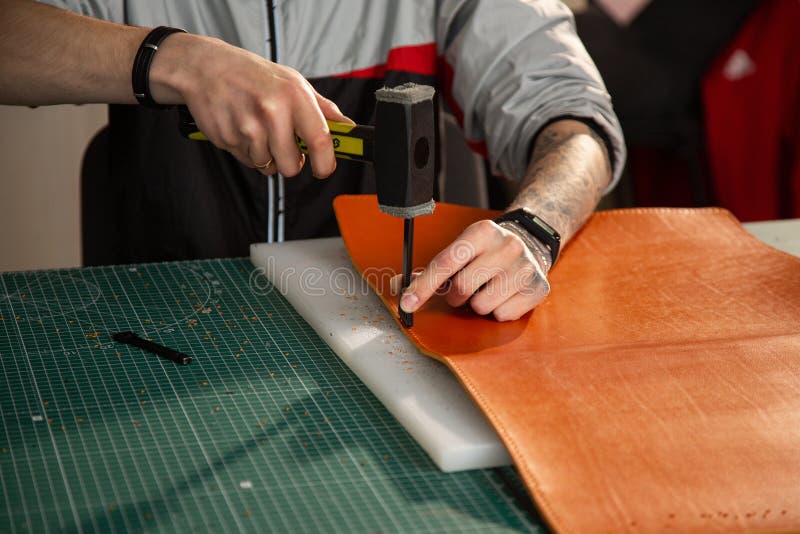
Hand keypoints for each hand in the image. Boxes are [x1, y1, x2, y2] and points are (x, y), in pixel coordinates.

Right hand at [150, 34, 352, 176]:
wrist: (206, 68)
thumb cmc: (253, 75)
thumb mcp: (293, 82)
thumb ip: (322, 108)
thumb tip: (346, 127)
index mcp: (294, 96)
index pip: (320, 141)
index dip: (326, 163)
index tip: (324, 169)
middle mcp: (272, 112)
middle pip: (291, 166)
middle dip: (291, 162)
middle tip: (284, 143)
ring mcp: (248, 127)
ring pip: (268, 166)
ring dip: (267, 155)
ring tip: (259, 129)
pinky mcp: (228, 139)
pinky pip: (248, 161)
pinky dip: (248, 151)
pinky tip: (243, 128)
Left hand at [399, 220, 550, 321]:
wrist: (530, 245)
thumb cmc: (485, 253)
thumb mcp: (461, 250)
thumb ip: (430, 270)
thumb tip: (397, 286)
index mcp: (482, 232)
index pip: (446, 262)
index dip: (424, 286)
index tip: (407, 303)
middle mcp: (507, 246)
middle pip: (462, 288)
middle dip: (455, 296)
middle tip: (463, 290)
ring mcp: (525, 267)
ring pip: (482, 305)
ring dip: (477, 305)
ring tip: (486, 290)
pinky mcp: (538, 287)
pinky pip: (502, 315)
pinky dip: (498, 312)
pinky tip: (503, 296)